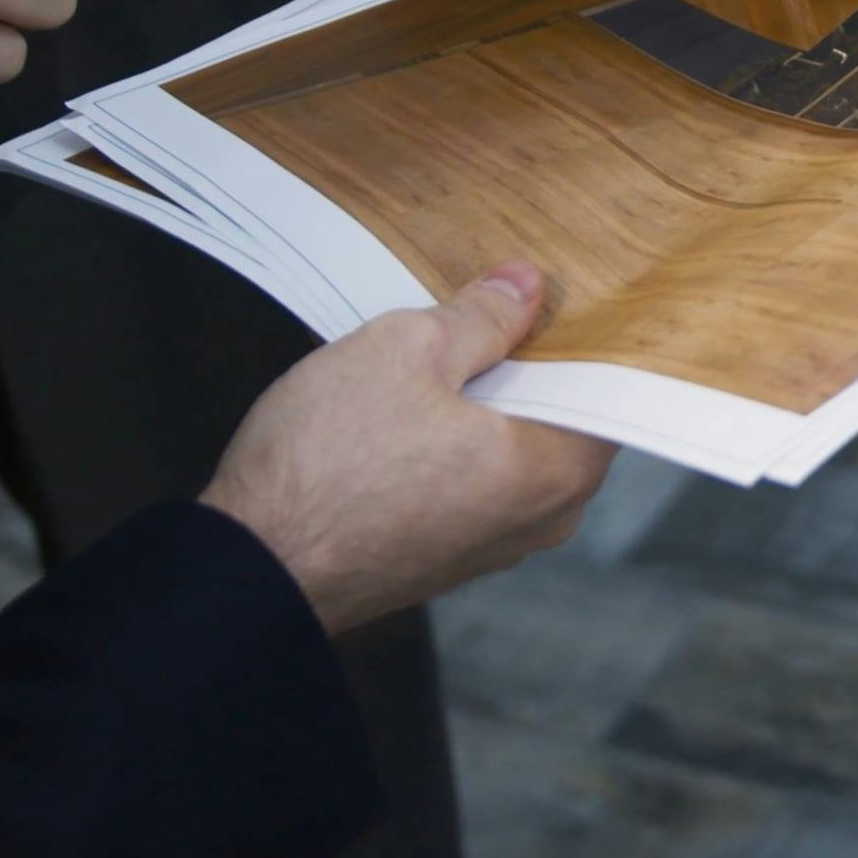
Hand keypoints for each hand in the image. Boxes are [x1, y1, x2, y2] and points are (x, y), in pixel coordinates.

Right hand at [203, 263, 617, 633]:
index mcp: (557, 470)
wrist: (250, 571)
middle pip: (559, 415)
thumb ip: (480, 317)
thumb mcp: (404, 352)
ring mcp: (493, 545)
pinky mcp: (443, 556)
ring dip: (483, 400)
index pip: (608, 384)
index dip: (579, 327)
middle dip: (526, 360)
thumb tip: (524, 289)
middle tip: (486, 304)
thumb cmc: (327, 466)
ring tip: (436, 351)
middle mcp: (542, 519)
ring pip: (511, 448)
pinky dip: (453, 442)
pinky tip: (408, 410)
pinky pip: (472, 481)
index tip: (552, 286)